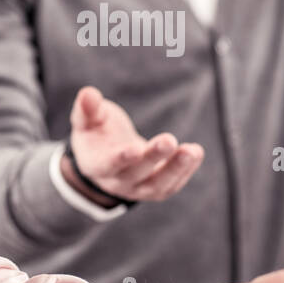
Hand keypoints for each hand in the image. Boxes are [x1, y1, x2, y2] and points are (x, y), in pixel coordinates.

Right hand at [65, 86, 203, 204]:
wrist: (107, 156)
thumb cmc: (96, 133)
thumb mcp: (87, 120)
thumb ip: (87, 109)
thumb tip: (88, 93)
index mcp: (95, 165)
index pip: (107, 165)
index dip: (121, 158)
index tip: (135, 148)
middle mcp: (117, 182)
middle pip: (136, 174)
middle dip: (153, 157)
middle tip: (169, 140)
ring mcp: (138, 189)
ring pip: (158, 184)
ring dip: (176, 168)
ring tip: (193, 151)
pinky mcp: (157, 189)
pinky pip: (172, 183)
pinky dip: (186, 170)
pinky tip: (196, 153)